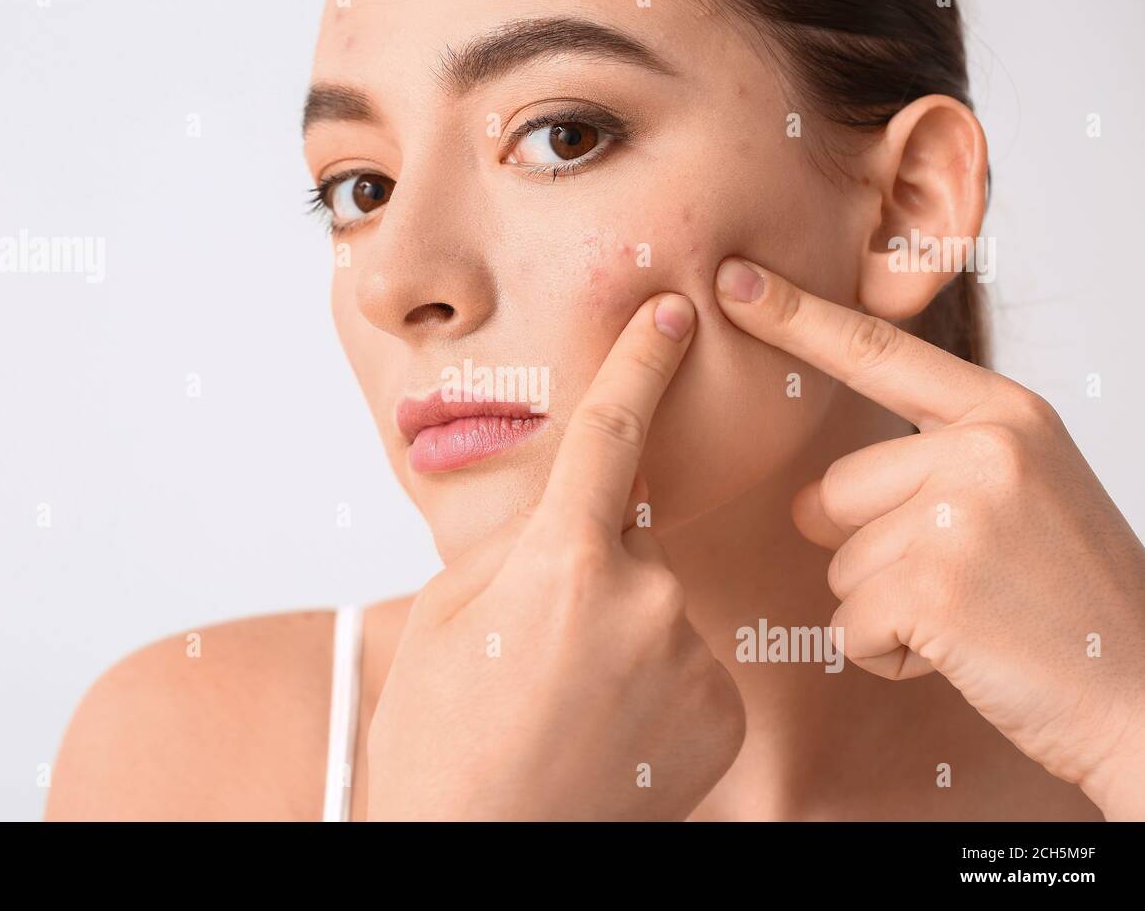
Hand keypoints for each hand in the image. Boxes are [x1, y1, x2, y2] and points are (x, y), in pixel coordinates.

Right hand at [366, 294, 745, 820]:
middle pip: (631, 538)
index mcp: (564, 561)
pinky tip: (609, 726)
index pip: (613, 433)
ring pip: (658, 606)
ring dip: (621, 629)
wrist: (478, 851)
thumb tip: (567, 512)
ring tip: (566, 699)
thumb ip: (516, 539)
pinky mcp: (724, 717)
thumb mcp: (448, 612)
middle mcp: (647, 601)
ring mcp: (693, 663)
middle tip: (536, 638)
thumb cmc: (439, 735)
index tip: (670, 314)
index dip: (641, 363)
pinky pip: (688, 664)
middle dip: (590, 562)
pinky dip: (654, 681)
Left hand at [715, 256, 1144, 818]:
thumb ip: (926, 466)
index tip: (735, 278)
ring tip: (975, 618)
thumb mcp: (1021, 494)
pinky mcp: (933, 588)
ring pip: (837, 566)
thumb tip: (803, 502)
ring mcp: (959, 515)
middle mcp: (982, 448)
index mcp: (1005, 414)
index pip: (877, 352)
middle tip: (965, 582)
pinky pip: (847, 627)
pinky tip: (965, 655)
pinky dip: (888, 656)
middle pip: (830, 492)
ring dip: (885, 610)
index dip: (797, 317)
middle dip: (868, 552)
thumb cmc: (1073, 600)